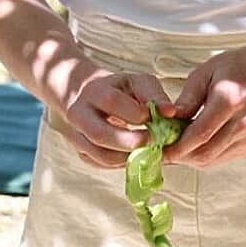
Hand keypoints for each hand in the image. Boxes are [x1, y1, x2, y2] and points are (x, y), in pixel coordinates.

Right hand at [52, 70, 176, 168]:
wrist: (88, 96)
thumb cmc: (119, 89)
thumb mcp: (136, 82)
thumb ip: (153, 94)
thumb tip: (170, 112)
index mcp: (93, 90)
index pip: (112, 102)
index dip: (136, 114)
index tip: (155, 119)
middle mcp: (78, 113)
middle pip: (100, 134)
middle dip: (131, 142)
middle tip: (155, 142)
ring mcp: (76, 135)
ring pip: (101, 155)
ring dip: (130, 158)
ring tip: (149, 151)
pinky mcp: (81, 151)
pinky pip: (101, 164)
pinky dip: (122, 164)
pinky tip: (135, 155)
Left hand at [163, 41, 245, 167]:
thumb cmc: (236, 67)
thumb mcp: (204, 73)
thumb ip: (187, 98)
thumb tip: (168, 118)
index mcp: (229, 100)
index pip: (201, 133)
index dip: (178, 144)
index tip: (160, 146)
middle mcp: (242, 122)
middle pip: (206, 151)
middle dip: (180, 155)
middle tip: (161, 150)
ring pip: (212, 159)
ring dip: (189, 158)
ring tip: (172, 149)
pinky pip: (221, 158)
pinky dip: (203, 157)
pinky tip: (190, 147)